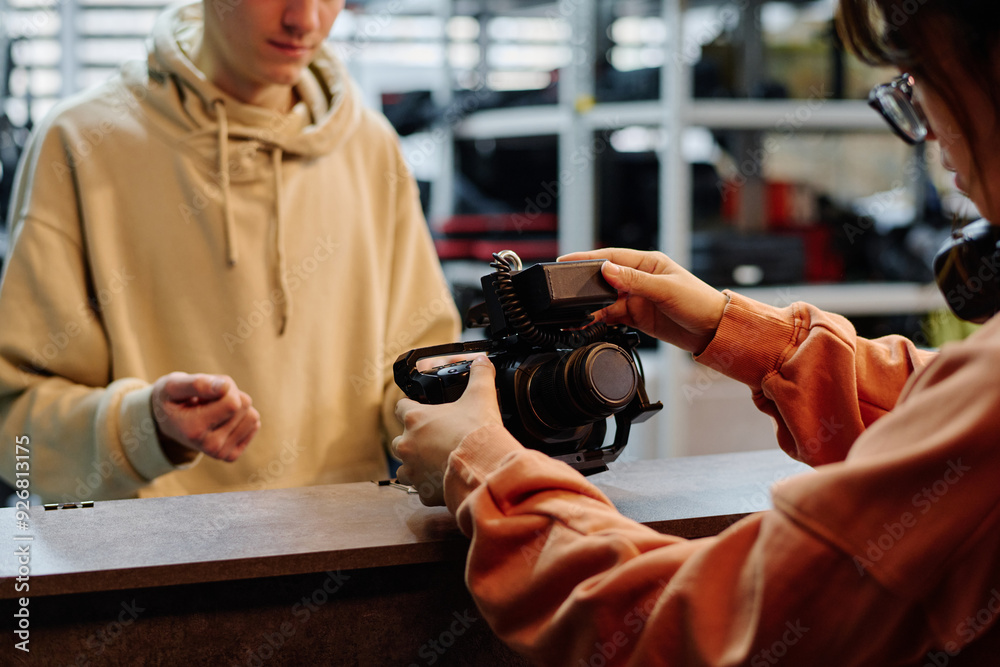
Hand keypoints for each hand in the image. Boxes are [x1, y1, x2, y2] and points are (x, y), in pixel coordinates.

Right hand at [150, 372, 260, 461]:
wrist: (167, 423)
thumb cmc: (171, 399)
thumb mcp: (173, 385)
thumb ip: (197, 384)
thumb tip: (224, 387)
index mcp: (194, 430)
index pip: (233, 402)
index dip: (224, 387)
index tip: (206, 390)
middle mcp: (209, 446)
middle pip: (244, 405)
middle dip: (230, 394)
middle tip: (208, 400)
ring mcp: (221, 453)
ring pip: (252, 416)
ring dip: (237, 406)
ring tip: (213, 410)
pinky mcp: (231, 455)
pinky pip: (253, 425)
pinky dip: (240, 417)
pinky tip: (220, 420)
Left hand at [393, 356, 501, 505]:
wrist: (483, 468)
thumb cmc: (477, 433)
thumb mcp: (481, 397)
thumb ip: (481, 375)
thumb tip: (483, 360)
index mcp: (416, 419)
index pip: (400, 407)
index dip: (410, 407)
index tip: (420, 409)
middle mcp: (407, 444)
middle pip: (399, 439)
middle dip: (413, 440)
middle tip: (434, 439)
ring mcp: (412, 469)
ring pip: (404, 467)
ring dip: (416, 464)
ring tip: (436, 462)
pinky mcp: (422, 491)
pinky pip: (420, 489)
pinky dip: (429, 486)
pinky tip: (444, 481)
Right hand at [559, 248, 727, 354]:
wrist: (713, 331)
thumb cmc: (698, 302)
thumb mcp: (665, 289)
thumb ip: (634, 280)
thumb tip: (606, 269)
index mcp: (647, 263)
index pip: (611, 257)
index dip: (586, 258)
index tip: (565, 260)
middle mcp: (639, 279)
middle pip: (604, 280)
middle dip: (585, 286)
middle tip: (564, 292)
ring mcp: (636, 299)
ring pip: (605, 301)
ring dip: (590, 307)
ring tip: (574, 315)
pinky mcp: (636, 317)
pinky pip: (611, 317)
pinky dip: (598, 321)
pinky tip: (587, 323)